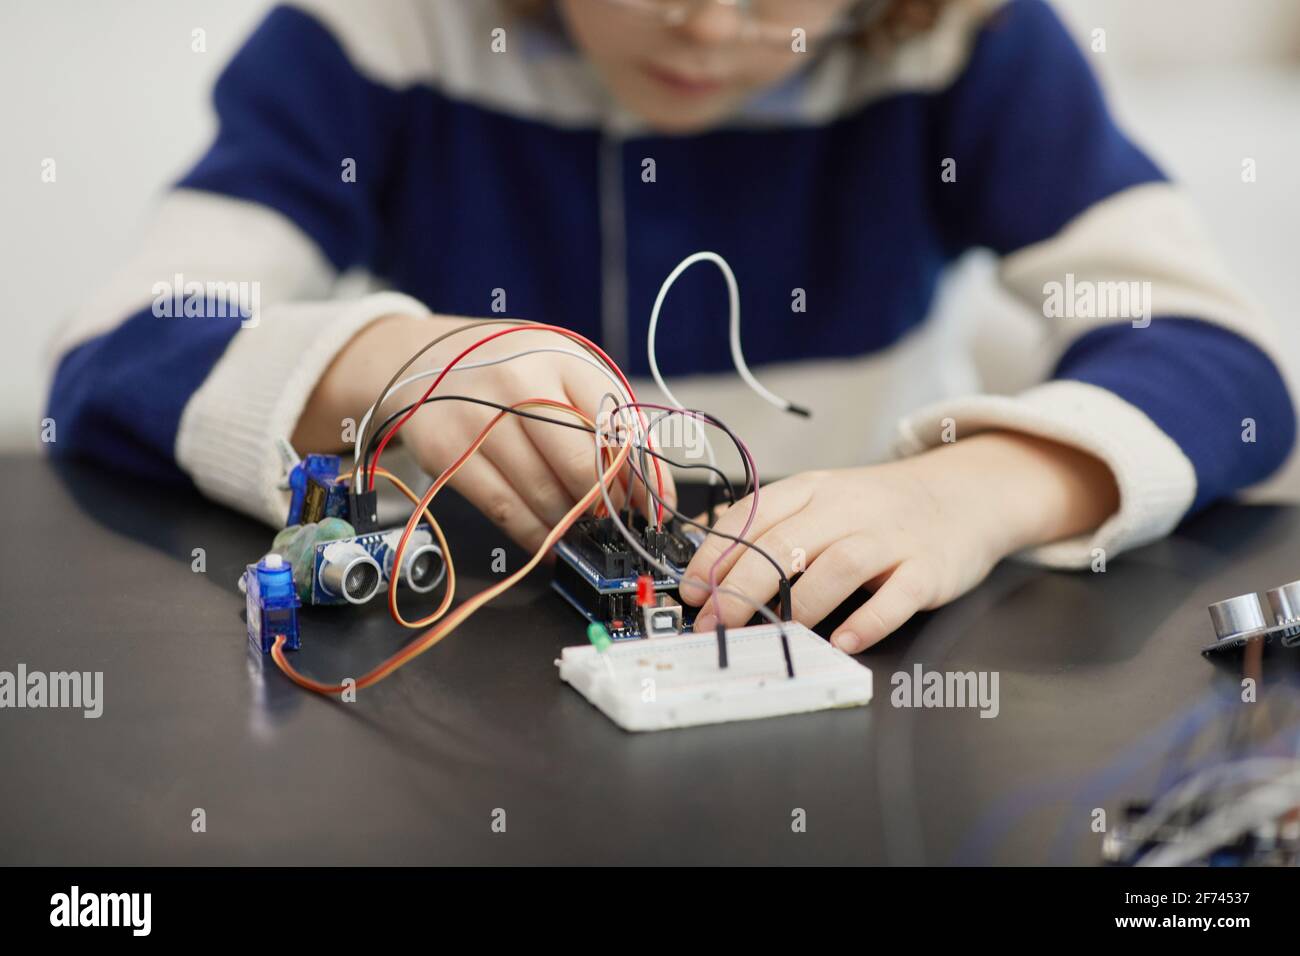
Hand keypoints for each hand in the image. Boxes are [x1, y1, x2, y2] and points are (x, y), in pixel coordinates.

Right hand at [295, 313, 674, 551]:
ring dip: (572, 524)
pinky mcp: (447, 453)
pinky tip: (552, 541)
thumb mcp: (565, 372)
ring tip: (584, 531)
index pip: (615, 426)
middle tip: (616, 522)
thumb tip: (654, 486)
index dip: (641, 476)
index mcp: (560, 358)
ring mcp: (477, 418)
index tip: (654, 507)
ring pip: (543, 495)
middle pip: (580, 465)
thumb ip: (609, 419)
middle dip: (606, 505)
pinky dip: (536, 536)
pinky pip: (505, 510)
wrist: (427, 359)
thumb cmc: (514, 371)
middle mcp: (517, 382)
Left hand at [680, 432, 1117, 651]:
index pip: (754, 516)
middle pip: (787, 543)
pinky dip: (869, 620)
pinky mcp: (928, 568)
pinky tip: (843, 641)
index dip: (717, 555)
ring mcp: (891, 537)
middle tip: (715, 624)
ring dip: (800, 604)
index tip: (690, 590)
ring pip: (839, 565)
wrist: (964, 494)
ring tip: (774, 634)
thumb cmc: (879, 509)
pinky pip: (898, 595)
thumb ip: (770, 526)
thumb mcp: (822, 502)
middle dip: (742, 587)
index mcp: (814, 491)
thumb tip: (703, 558)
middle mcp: (849, 509)